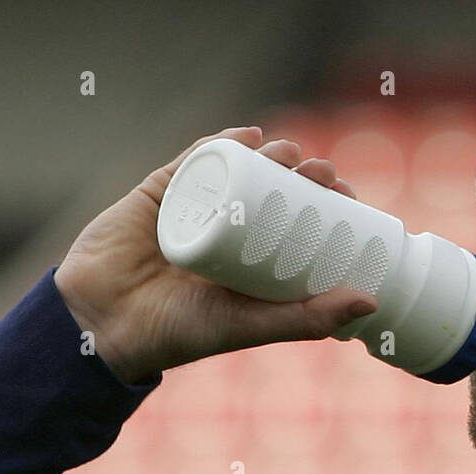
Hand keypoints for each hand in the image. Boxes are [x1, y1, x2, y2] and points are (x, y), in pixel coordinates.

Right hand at [53, 126, 377, 382]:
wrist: (104, 322)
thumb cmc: (178, 334)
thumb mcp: (251, 326)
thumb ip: (306, 319)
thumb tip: (371, 303)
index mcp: (246, 270)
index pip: (293, 231)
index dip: (322, 210)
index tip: (348, 196)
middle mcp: (224, 237)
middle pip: (270, 197)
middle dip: (302, 179)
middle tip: (327, 172)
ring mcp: (191, 212)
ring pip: (237, 174)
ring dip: (270, 157)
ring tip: (295, 153)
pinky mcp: (159, 193)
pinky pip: (193, 162)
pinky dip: (222, 144)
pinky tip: (250, 136)